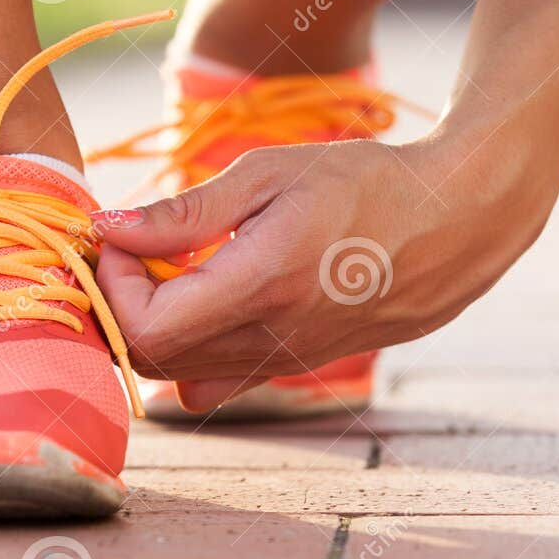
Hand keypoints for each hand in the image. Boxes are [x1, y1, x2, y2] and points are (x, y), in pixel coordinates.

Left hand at [95, 122, 558, 410]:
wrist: (451, 225)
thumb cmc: (363, 183)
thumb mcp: (269, 175)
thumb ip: (185, 211)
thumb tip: (107, 229)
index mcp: (261, 285)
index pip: (145, 327)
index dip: (114, 285)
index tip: (123, 235)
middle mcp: (270, 340)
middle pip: (150, 361)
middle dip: (123, 305)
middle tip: (136, 249)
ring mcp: (284, 363)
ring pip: (179, 375)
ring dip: (154, 325)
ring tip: (172, 267)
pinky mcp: (295, 368)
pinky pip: (218, 383)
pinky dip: (190, 351)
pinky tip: (204, 302)